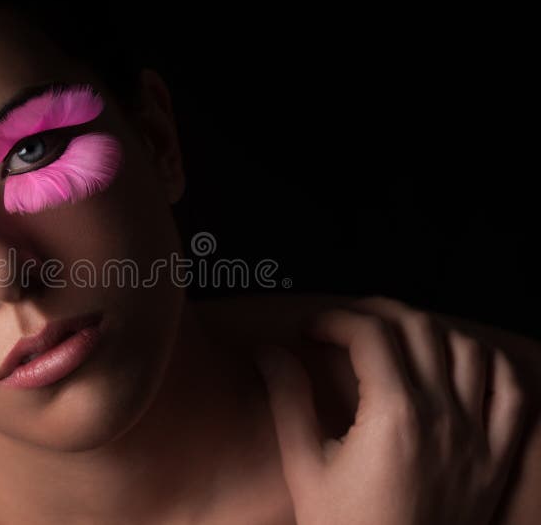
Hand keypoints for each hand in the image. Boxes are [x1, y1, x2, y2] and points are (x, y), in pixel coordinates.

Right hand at [253, 296, 525, 524]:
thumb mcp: (305, 467)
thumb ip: (288, 402)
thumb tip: (269, 354)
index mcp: (392, 416)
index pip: (370, 335)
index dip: (335, 320)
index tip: (312, 328)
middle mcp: (442, 417)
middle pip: (418, 328)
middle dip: (377, 311)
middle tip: (347, 322)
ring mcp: (476, 436)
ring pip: (466, 349)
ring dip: (429, 330)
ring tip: (397, 336)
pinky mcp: (496, 457)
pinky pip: (510, 391)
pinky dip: (488, 363)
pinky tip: (460, 360)